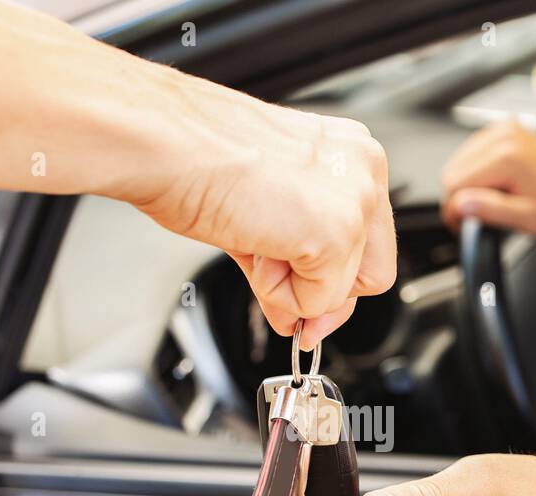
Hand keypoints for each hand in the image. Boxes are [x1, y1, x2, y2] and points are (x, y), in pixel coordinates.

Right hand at [117, 65, 396, 349]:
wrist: (162, 143)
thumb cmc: (195, 157)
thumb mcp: (260, 211)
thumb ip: (291, 261)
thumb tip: (295, 313)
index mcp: (347, 153)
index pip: (368, 241)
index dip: (334, 281)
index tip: (305, 300)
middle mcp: (362, 168)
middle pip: (373, 272)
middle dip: (324, 296)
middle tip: (281, 298)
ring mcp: (355, 199)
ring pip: (345, 290)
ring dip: (294, 289)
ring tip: (252, 243)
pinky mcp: (337, 232)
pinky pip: (318, 300)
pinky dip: (279, 294)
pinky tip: (251, 247)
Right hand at [441, 121, 535, 239]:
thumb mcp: (526, 218)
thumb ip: (491, 210)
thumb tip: (460, 204)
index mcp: (507, 155)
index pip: (454, 183)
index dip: (455, 209)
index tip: (464, 225)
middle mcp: (504, 135)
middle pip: (452, 170)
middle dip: (460, 196)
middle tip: (479, 214)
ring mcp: (504, 129)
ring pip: (458, 162)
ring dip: (467, 184)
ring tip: (492, 198)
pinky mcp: (504, 130)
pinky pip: (471, 153)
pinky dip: (476, 171)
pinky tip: (495, 183)